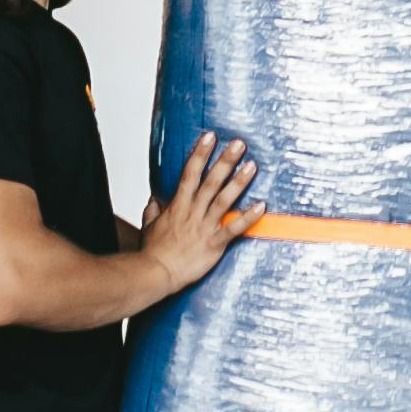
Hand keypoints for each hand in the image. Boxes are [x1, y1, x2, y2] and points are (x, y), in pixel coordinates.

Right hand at [138, 131, 261, 295]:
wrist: (155, 274)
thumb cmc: (152, 252)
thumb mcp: (149, 226)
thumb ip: (153, 210)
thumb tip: (154, 199)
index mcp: (178, 205)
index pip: (190, 173)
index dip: (200, 153)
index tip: (210, 136)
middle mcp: (192, 212)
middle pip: (211, 181)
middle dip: (225, 161)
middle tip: (239, 143)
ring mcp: (204, 227)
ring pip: (224, 200)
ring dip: (239, 182)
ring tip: (252, 166)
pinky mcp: (214, 243)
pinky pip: (233, 228)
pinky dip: (248, 217)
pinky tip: (261, 206)